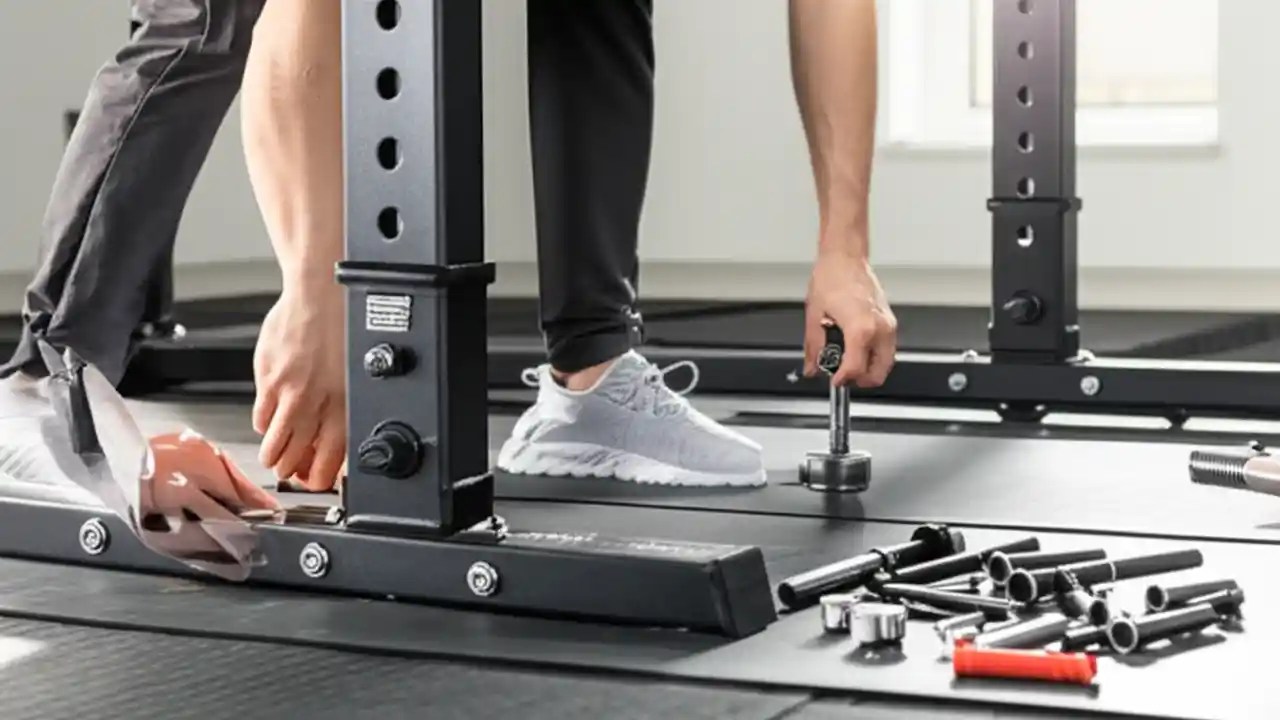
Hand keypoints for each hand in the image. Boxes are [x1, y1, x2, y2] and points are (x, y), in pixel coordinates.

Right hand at [252, 286, 346, 490]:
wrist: (319, 293)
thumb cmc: (340, 327)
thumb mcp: (354, 374)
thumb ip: (342, 407)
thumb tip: (334, 436)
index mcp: (344, 404)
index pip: (331, 460)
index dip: (320, 478)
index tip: (316, 481)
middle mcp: (317, 402)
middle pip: (297, 458)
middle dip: (293, 471)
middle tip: (292, 471)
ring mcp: (289, 392)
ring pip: (274, 444)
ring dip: (274, 456)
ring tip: (276, 456)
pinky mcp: (267, 380)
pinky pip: (260, 418)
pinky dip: (263, 426)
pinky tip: (270, 422)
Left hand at [803, 250, 897, 387]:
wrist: (845, 258)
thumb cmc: (832, 278)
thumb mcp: (814, 316)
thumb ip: (814, 347)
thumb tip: (812, 367)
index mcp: (861, 329)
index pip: (856, 369)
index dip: (843, 380)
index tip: (834, 380)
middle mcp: (880, 329)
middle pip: (879, 373)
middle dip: (860, 379)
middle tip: (842, 375)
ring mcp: (888, 325)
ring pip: (886, 363)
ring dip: (868, 368)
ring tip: (848, 361)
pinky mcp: (889, 321)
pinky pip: (886, 349)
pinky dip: (874, 356)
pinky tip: (856, 349)